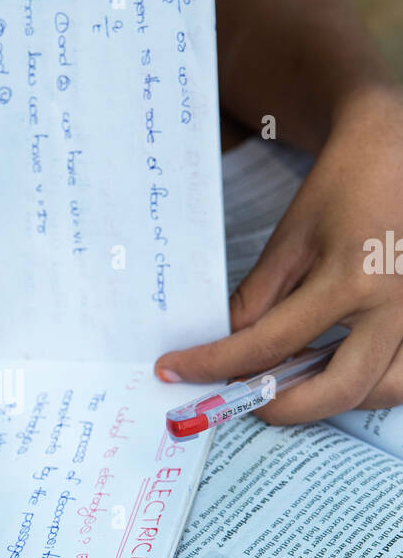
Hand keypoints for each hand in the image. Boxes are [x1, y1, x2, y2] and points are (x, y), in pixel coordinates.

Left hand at [155, 86, 402, 423]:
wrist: (398, 151)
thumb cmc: (344, 187)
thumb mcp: (291, 238)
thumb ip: (258, 298)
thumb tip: (226, 346)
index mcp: (351, 279)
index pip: (272, 343)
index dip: (217, 364)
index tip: (177, 370)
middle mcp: (394, 308)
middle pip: (335, 390)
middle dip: (280, 406)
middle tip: (240, 398)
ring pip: (378, 392)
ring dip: (329, 400)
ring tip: (288, 382)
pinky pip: (401, 378)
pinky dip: (366, 387)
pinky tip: (332, 372)